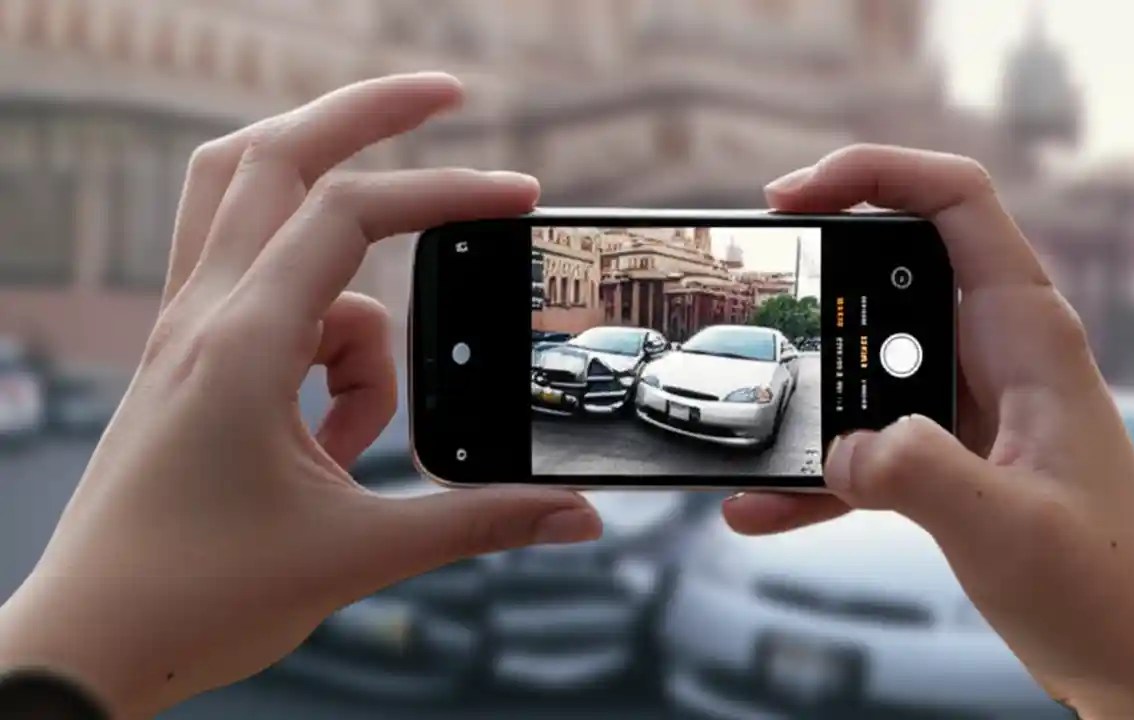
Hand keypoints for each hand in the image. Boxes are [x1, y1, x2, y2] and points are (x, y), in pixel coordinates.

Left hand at [0, 73, 601, 717]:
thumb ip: (479, 521)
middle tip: (447, 97)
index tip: (519, 196)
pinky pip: (266, 300)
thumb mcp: (358, 554)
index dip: (445, 189)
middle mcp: (202, 317)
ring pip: (248, 212)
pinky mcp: (188, 364)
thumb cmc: (195, 599)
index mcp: (241, 344)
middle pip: (271, 155)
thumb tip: (578, 514)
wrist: (87, 648)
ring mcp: (186, 335)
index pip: (351, 213)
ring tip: (372, 395)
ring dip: (332, 247)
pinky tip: (335, 442)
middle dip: (363, 113)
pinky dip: (321, 346)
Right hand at [723, 146, 1133, 718]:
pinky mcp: (947, 454)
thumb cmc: (1105, 589)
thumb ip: (915, 473)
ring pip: (870, 354)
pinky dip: (813, 466)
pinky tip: (762, 505)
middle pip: (898, 261)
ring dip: (807, 378)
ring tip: (750, 404)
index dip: (873, 172)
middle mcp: (997, 353)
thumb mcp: (1007, 527)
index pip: (955, 202)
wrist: (1132, 662)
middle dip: (822, 265)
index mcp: (1028, 336)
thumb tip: (839, 447)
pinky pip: (864, 437)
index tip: (791, 197)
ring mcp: (968, 403)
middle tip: (758, 277)